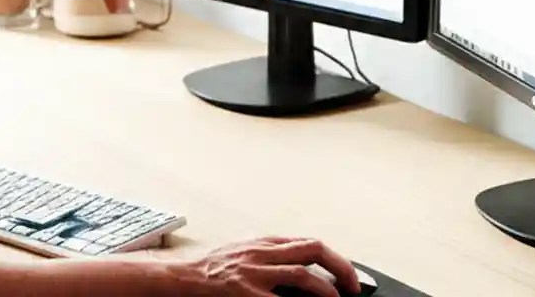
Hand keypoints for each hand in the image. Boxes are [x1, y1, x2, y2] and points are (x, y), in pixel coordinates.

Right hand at [186, 236, 360, 296]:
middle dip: (340, 267)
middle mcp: (263, 252)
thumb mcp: (245, 252)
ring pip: (301, 274)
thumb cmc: (211, 268)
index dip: (334, 259)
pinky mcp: (245, 293)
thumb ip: (270, 256)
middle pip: (313, 250)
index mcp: (265, 242)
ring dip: (325, 289)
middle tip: (353, 287)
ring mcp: (254, 272)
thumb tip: (301, 267)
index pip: (309, 243)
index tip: (348, 275)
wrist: (181, 278)